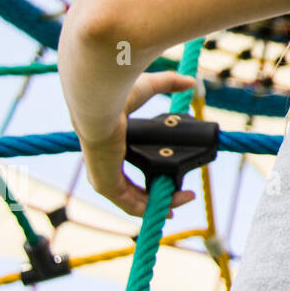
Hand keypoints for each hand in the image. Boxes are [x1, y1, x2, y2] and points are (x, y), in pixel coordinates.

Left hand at [75, 72, 198, 217]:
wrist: (98, 103)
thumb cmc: (117, 93)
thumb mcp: (147, 88)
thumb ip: (168, 83)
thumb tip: (190, 82)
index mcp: (110, 149)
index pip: (128, 172)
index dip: (150, 180)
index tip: (170, 181)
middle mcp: (104, 167)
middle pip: (134, 191)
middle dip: (158, 197)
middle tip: (183, 195)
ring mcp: (103, 178)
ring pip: (135, 201)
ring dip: (160, 204)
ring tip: (185, 200)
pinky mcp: (106, 186)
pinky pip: (131, 205)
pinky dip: (152, 208)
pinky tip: (171, 207)